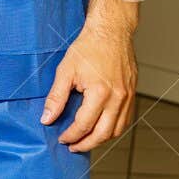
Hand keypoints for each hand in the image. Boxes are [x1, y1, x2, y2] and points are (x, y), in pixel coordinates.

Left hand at [40, 10, 136, 152]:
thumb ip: (56, 98)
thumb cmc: (88, 47)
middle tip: (73, 147)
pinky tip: (101, 127)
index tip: (62, 138)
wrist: (110, 31)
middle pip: (103, 134)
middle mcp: (118, 98)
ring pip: (117, 130)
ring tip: (85, 140)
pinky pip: (125, 119)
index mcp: (100, 93)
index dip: (71, 135)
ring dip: (101, 139)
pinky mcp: (132, 93)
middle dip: (86, 144)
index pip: (84, 125)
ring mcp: (128, 96)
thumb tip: (47, 119)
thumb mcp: (65, 71)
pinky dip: (113, 128)